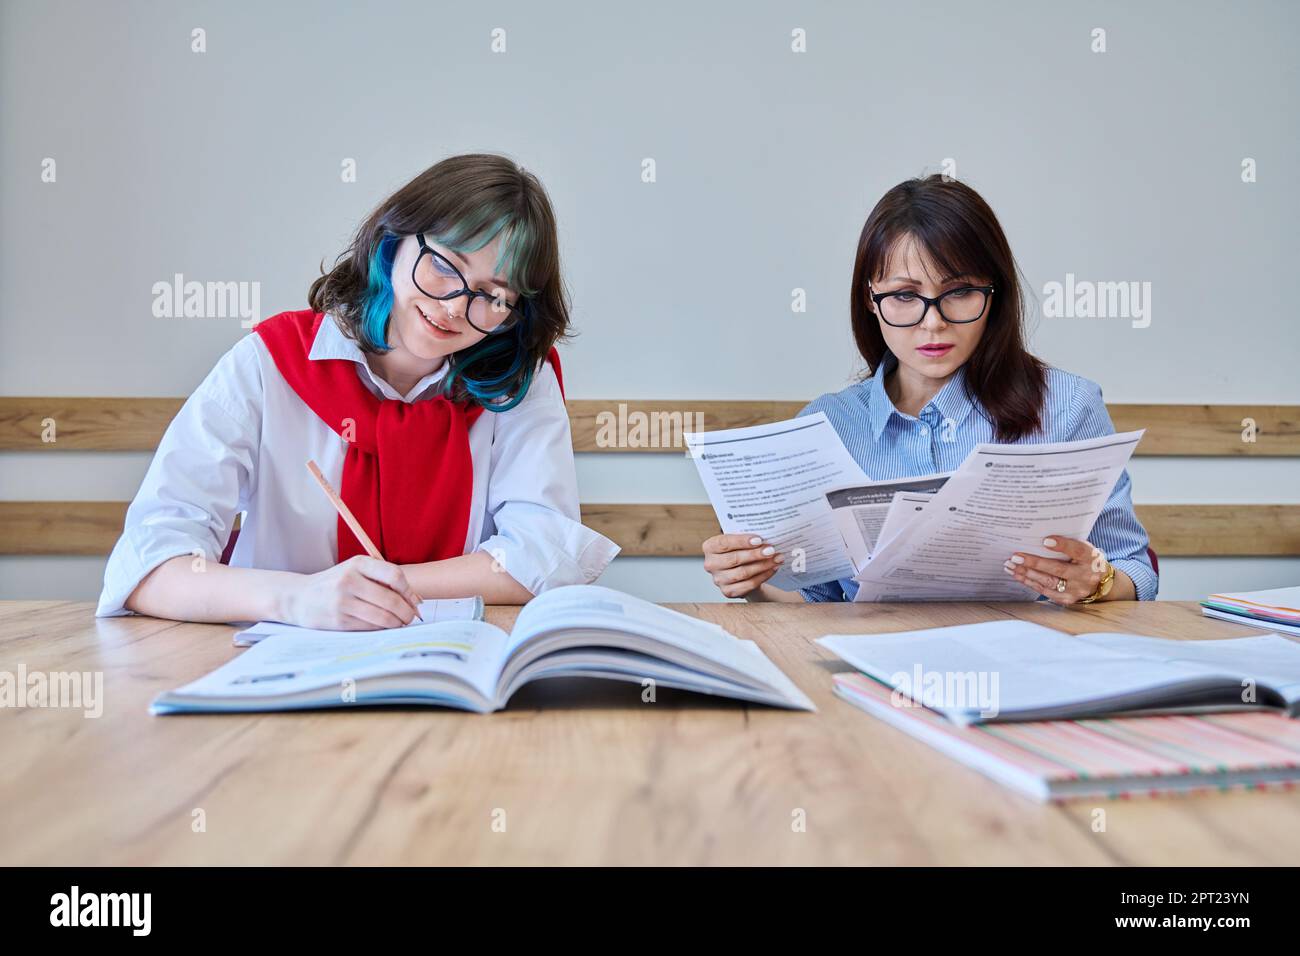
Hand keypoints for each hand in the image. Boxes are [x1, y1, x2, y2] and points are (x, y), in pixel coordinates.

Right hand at [280, 556, 421, 629]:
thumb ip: (382, 579)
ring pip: (383, 616)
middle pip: (391, 599)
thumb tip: (415, 600)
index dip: (409, 591)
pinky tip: (384, 627)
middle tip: (411, 617)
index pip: (394, 575)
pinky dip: (382, 629)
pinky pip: (370, 627)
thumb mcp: (356, 571)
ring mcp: (342, 601)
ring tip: (400, 624)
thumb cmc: (336, 584)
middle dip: (407, 612)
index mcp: (358, 563)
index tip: (414, 601)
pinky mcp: (338, 620)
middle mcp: (349, 580)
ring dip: (397, 623)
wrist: (300, 597)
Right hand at [703, 533, 782, 598]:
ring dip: (763, 565)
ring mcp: (718, 580)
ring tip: (777, 558)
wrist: (741, 570)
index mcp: (710, 547)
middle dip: (755, 554)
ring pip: (743, 573)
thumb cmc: (740, 550)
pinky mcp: (728, 592)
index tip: (759, 539)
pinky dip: (763, 576)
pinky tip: (773, 568)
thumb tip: (766, 534)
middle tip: (771, 550)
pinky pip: (749, 584)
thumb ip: (746, 536)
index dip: (741, 541)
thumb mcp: (739, 540)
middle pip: (734, 559)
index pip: (724, 543)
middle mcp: (711, 564)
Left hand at [1005, 536, 1107, 605]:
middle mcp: (1085, 576)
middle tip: (1015, 556)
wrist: (1099, 582)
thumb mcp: (1083, 548)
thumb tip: (1041, 538)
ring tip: (1010, 566)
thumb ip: (1067, 543)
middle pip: (1058, 569)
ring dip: (1027, 573)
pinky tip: (1018, 575)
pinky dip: (1030, 582)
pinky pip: (1045, 591)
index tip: (1045, 540)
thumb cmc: (1085, 560)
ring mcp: (1076, 590)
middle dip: (1035, 563)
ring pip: (1048, 582)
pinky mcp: (1067, 599)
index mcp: (1091, 558)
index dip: (1062, 545)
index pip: (1078, 550)